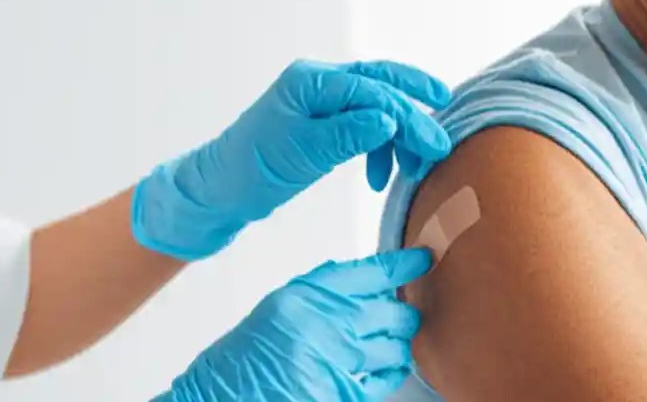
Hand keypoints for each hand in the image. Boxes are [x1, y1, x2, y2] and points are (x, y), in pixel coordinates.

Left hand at [132, 60, 452, 260]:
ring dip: (399, 135)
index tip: (435, 146)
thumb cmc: (252, 171)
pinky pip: (365, 124)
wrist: (220, 191)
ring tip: (411, 169)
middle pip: (382, 83)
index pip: (373, 91)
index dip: (409, 116)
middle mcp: (318, 81)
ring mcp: (321, 100)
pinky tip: (379, 177)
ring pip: (377, 105)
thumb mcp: (303, 154)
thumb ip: (348, 134)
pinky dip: (379, 147)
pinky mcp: (324, 121)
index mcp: (310, 81)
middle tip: (439, 144)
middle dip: (415, 110)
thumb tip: (390, 119)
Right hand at [158, 250, 431, 401]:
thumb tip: (377, 284)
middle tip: (402, 317)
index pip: (373, 273)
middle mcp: (326, 324)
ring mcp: (337, 361)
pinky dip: (389, 372)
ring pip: (397, 348)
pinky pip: (386, 378)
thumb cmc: (252, 351)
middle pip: (395, 313)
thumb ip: (329, 292)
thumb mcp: (285, 304)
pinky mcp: (343, 393)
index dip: (405, 265)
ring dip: (397, 346)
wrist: (223, 392)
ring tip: (384, 346)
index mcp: (309, 294)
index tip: (423, 259)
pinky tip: (376, 368)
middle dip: (405, 316)